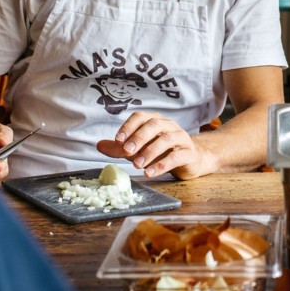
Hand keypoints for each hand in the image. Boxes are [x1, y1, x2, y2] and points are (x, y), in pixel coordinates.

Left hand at [96, 110, 214, 179]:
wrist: (191, 160)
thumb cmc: (162, 152)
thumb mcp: (138, 149)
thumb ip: (120, 148)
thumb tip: (98, 145)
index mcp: (155, 121)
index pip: (141, 117)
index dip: (129, 126)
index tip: (117, 139)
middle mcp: (169, 126)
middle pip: (154, 125)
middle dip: (139, 137)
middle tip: (126, 151)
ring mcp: (181, 138)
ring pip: (166, 139)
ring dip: (150, 152)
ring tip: (137, 165)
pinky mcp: (189, 153)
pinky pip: (176, 156)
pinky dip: (162, 165)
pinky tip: (150, 173)